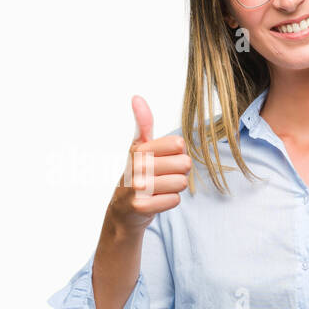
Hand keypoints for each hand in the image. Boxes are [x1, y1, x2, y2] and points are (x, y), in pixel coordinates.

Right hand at [106, 95, 192, 233]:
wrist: (123, 210)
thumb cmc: (137, 176)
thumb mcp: (139, 148)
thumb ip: (144, 124)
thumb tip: (137, 98)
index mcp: (139, 149)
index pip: (178, 143)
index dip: (179, 154)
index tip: (166, 160)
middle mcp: (136, 165)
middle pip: (184, 164)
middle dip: (180, 172)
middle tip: (164, 176)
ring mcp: (137, 186)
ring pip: (181, 183)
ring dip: (175, 188)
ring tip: (160, 188)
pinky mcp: (141, 206)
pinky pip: (174, 200)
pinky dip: (170, 201)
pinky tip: (157, 200)